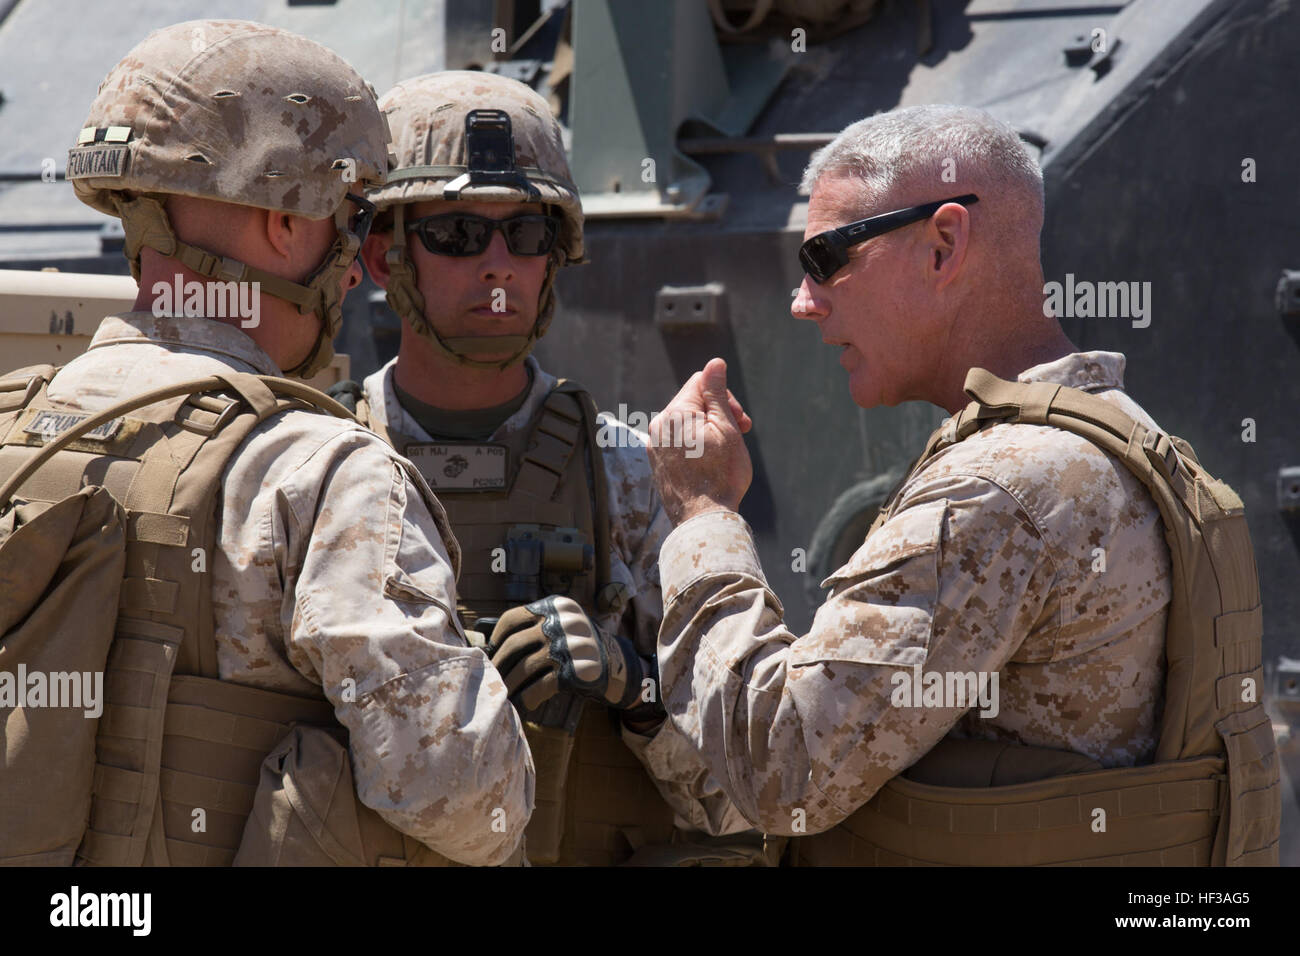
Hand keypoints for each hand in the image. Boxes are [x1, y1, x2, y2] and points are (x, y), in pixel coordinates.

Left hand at [488, 596, 658, 715]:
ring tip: (502, 694)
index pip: (513, 618)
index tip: (490, 653)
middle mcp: (562, 623)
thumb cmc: (576, 647)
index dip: (497, 638)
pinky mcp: (575, 671)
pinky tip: (522, 704)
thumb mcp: (560, 626)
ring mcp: (569, 646)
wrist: (616, 665)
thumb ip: (531, 627)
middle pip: (515, 645)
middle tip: (491, 678)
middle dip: (499, 665)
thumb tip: (487, 644)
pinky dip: (526, 698)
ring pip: (524, 668)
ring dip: (509, 684)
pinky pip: (540, 687)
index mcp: (556, 606)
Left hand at [647, 357, 752, 524]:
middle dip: (719, 413)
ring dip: (709, 430)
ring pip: (687, 423)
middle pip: (693, 402)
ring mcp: (655, 446)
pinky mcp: (658, 463)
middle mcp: (658, 426)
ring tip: (726, 452)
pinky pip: (679, 442)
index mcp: (674, 413)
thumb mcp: (725, 428)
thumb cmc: (721, 475)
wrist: (703, 521)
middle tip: (741, 433)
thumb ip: (717, 393)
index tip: (741, 420)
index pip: (701, 383)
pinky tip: (711, 463)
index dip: (726, 397)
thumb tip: (715, 363)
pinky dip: (697, 446)